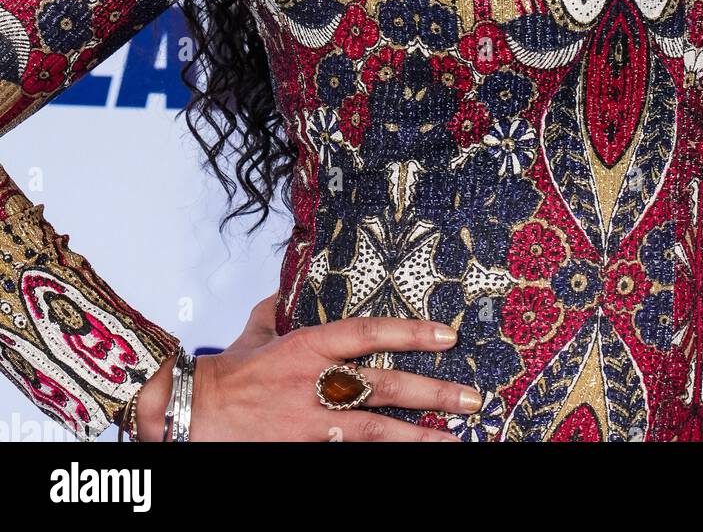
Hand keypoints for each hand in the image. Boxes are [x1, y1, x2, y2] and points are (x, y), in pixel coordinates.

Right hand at [136, 294, 481, 441]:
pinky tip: (406, 458)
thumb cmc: (226, 371)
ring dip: (417, 437)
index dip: (412, 332)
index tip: (449, 335)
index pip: (370, 332)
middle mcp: (315, 385)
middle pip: (385, 387)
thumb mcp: (257, 330)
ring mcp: (310, 425)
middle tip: (470, 398)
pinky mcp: (302, 452)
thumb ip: (280, 309)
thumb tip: (289, 288)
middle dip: (432, 393)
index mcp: (308, 346)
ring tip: (453, 439)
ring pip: (375, 431)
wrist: (187, 413)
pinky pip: (348, 456)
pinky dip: (377, 458)